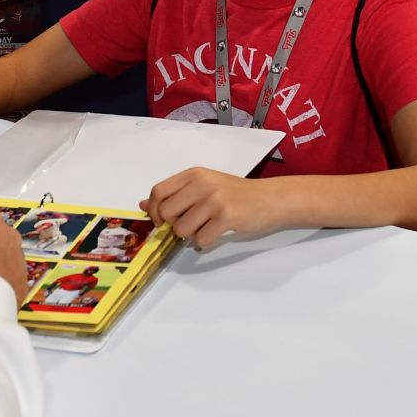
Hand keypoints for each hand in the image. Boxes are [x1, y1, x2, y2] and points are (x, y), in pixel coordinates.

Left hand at [143, 168, 278, 250]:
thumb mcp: (204, 186)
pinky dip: (204, 243)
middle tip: (189, 226)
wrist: (271, 199)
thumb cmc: (237, 194)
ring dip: (190, 236)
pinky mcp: (227, 216)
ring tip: (205, 228)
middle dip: (173, 226)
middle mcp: (202, 184)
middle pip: (166, 213)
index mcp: (194, 174)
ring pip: (182, 229)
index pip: (158, 192)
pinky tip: (215, 233)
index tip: (161, 221)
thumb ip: (176, 194)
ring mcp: (214, 200)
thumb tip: (145, 205)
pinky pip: (201, 239)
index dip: (154, 211)